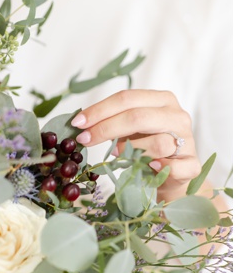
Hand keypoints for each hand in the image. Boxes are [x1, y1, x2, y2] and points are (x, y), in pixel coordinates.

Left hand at [71, 88, 198, 202]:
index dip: (99, 110)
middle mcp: (178, 116)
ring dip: (131, 150)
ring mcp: (189, 140)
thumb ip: (111, 119)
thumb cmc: (144, 144)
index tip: (78, 122)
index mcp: (161, 99)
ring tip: (117, 153)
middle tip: (85, 139)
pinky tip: (149, 167)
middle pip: (138, 117)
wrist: (171, 174)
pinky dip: (160, 168)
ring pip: (158, 142)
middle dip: (106, 128)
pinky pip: (176, 167)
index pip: (126, 98)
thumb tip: (80, 121)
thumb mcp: (129, 127)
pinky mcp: (194, 165)